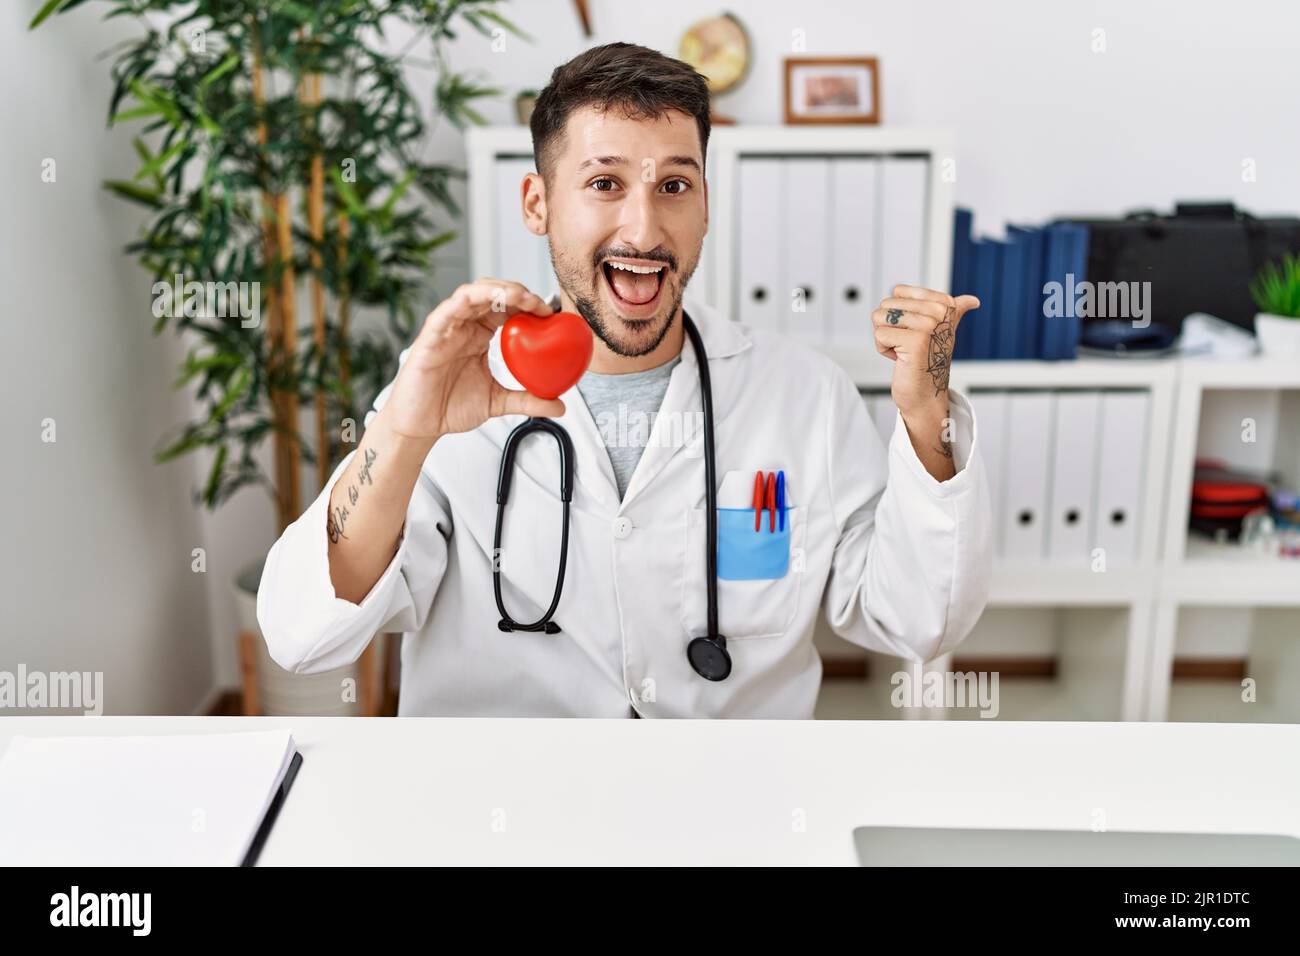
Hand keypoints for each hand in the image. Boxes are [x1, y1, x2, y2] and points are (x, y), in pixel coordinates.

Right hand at [380, 279, 566, 443]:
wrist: (422, 426)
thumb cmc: (451, 407)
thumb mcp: (498, 402)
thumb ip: (528, 400)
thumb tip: (560, 406)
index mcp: (480, 335)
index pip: (506, 307)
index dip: (528, 304)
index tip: (550, 314)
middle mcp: (464, 326)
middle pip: (491, 294)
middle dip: (515, 291)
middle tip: (537, 302)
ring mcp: (447, 329)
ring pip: (469, 295)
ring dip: (493, 290)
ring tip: (516, 295)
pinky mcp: (429, 338)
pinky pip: (443, 314)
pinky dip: (458, 303)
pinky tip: (473, 299)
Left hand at [872, 285, 979, 416]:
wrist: (927, 394)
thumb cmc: (930, 360)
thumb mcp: (942, 331)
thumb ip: (954, 311)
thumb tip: (973, 300)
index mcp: (944, 304)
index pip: (898, 292)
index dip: (898, 313)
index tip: (915, 331)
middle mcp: (939, 312)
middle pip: (886, 305)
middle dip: (890, 327)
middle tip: (908, 344)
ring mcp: (928, 326)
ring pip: (880, 318)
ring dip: (886, 339)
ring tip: (904, 351)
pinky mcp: (914, 342)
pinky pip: (880, 335)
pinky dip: (884, 350)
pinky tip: (901, 359)